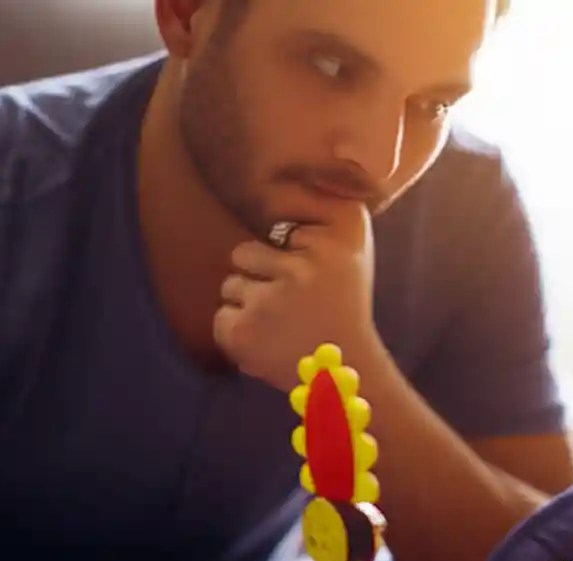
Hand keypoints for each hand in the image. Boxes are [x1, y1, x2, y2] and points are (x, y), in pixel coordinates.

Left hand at [214, 204, 376, 389]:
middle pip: (244, 253)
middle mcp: (307, 265)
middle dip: (261, 279)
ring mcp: (273, 300)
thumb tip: (288, 173)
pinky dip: (239, 333)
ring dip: (250, 307)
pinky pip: (221, 317)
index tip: (314, 279)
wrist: (348, 375)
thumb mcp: (351, 251)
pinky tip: (268, 343)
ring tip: (281, 327)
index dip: (290, 254)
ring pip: (231, 286)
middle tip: (293, 307)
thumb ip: (325, 208)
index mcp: (339, 240)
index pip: (278, 223)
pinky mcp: (246, 330)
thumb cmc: (343, 309)